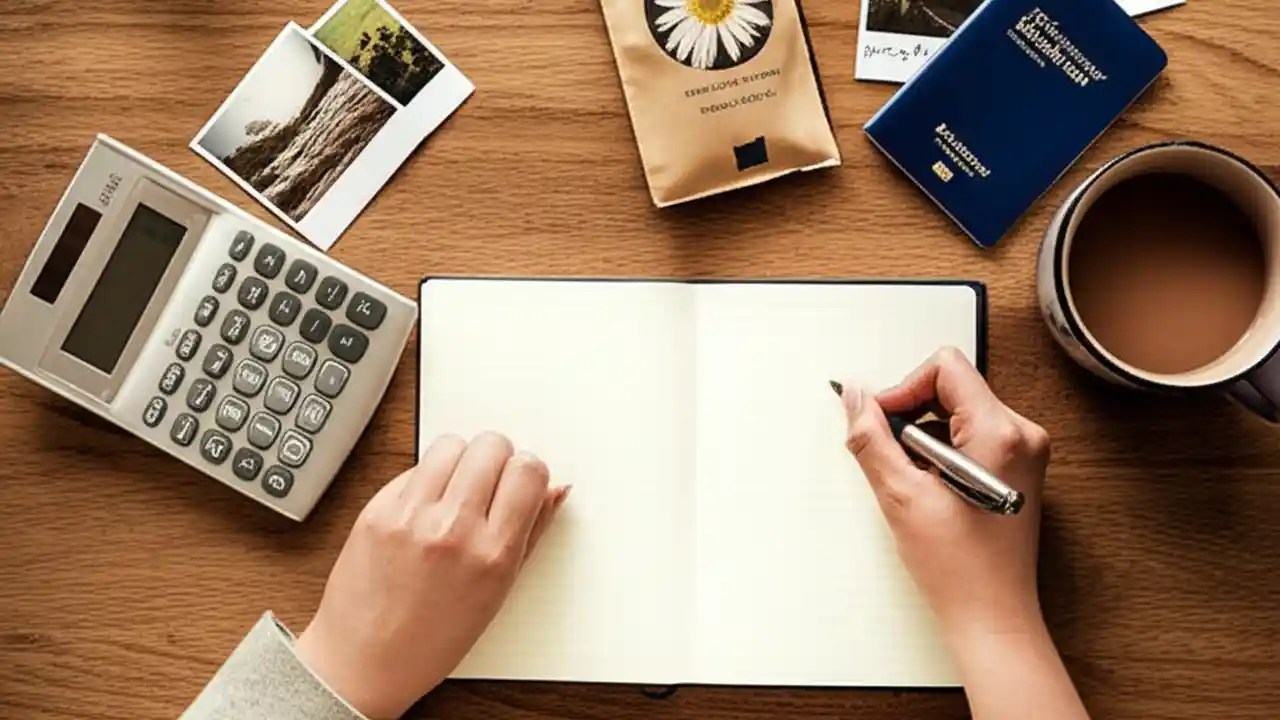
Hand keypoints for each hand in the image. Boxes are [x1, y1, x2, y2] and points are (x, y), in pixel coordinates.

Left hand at [294, 432, 568, 718]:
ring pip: (451, 443)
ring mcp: (411, 517)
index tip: (520, 484)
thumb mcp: (498, 593)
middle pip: (492, 445)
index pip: (528, 470)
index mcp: (493, 555)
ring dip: (459, 460)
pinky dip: (425, 478)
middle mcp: (454, 530)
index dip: (528, 471)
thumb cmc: (433, 638)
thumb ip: (531, 534)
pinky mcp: (376, 511)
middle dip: (496, 459)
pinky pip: (413, 467)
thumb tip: (554, 490)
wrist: (364, 661)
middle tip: (487, 486)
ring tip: (454, 492)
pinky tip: (424, 508)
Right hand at [839, 347, 1049, 638]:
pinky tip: (931, 490)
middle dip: (912, 415)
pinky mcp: (1016, 469)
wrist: (991, 617)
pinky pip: (970, 436)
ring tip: (916, 483)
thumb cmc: (960, 569)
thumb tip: (855, 396)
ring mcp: (1023, 453)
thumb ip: (872, 437)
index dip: (903, 389)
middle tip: (894, 458)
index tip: (881, 422)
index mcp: (1001, 433)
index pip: (945, 368)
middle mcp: (1022, 436)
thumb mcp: (901, 495)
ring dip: (924, 437)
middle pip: (952, 387)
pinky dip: (941, 452)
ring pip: (958, 412)